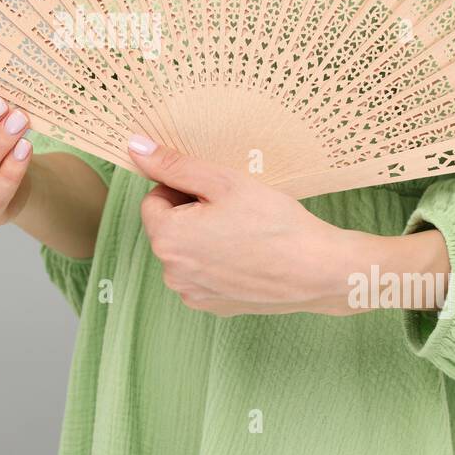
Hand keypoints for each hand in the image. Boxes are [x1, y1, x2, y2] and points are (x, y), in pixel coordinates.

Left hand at [127, 134, 449, 316]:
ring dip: (205, 237)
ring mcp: (192, 294)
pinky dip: (218, 262)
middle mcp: (172, 273)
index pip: (154, 199)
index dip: (183, 187)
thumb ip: (174, 164)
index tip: (215, 190)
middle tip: (234, 209)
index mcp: (167, 239)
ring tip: (244, 232)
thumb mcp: (223, 182)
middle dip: (193, 213)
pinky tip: (248, 254)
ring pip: (186, 251)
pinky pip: (203, 274)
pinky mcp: (213, 306)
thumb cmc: (275, 223)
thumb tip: (135, 147)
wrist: (319, 270)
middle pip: (169, 227)